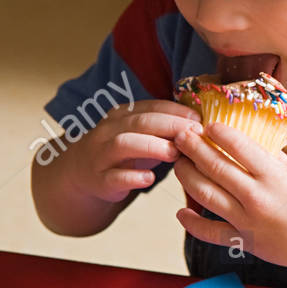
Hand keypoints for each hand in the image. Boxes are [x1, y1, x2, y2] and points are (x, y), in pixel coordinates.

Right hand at [67, 100, 198, 202]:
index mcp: (122, 115)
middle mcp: (110, 131)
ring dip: (152, 146)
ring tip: (176, 153)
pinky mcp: (99, 179)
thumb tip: (204, 127)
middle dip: (171, 125)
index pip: (151, 107)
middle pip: (140, 122)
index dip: (177, 111)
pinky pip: (114, 177)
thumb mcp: (142, 136)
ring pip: (124, 144)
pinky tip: (149, 178)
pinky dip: (132, 177)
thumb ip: (166, 129)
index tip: (200, 120)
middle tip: (196, 135)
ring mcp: (102, 154)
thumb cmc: (124, 154)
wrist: (81, 175)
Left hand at [173, 120, 286, 271]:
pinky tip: (181, 212)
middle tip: (181, 136)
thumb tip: (247, 141)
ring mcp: (248, 221)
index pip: (239, 146)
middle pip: (214, 167)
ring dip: (186, 175)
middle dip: (192, 147)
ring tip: (179, 163)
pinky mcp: (244, 241)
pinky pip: (210, 233)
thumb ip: (273, 159)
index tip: (208, 125)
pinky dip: (191, 223)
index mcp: (274, 177)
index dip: (218, 132)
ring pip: (204, 194)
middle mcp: (258, 197)